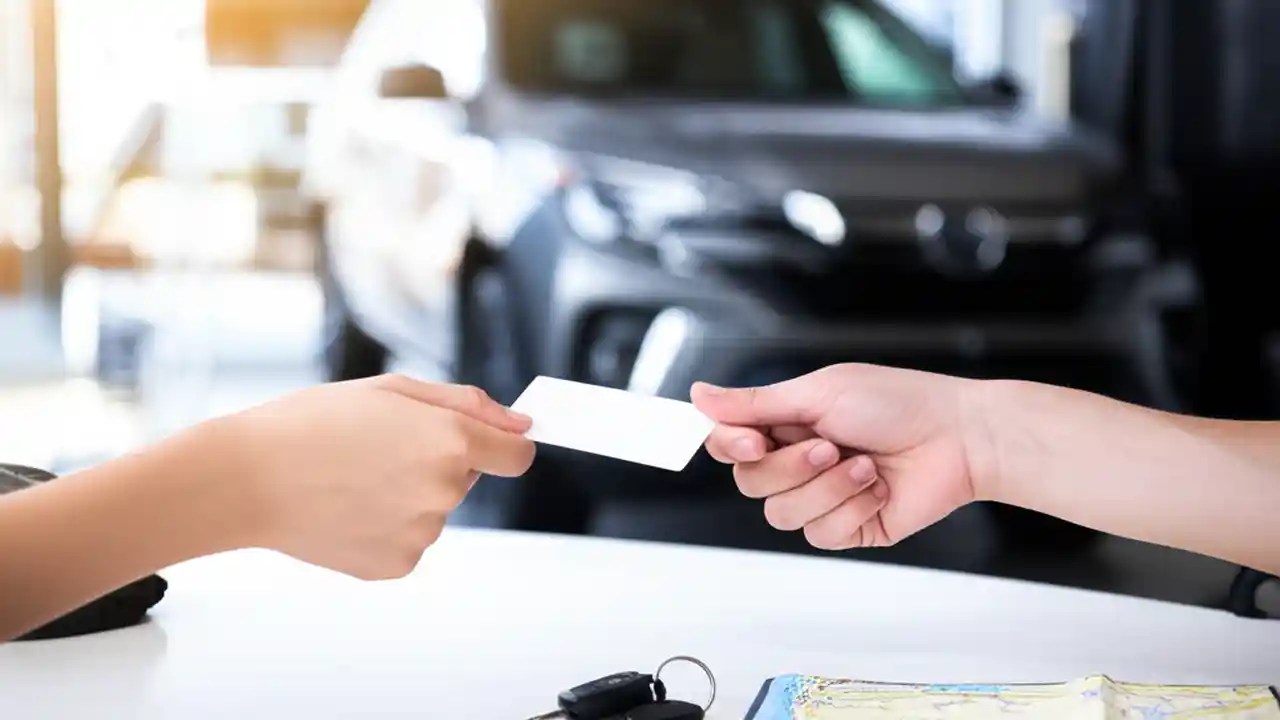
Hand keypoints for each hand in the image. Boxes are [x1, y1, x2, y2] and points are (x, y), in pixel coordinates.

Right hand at [221, 375, 534, 579]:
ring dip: (406, 494)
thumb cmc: (312, 423)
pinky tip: (346, 508)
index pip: (518, 455)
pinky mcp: (396, 564)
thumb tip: (520, 424)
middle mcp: (445, 491)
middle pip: (468, 478)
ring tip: (351, 477)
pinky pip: (408, 539)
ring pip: (433, 509)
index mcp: (451, 442)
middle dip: (437, 461)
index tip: (488, 443)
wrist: (246, 479)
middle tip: (377, 448)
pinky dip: (385, 526)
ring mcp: (421, 533)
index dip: (504, 445)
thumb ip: (468, 404)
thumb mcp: (393, 390)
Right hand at [692, 364, 986, 549]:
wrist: (959, 437)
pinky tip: (878, 487)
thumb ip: (754, 403)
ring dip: (826, 488)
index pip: (729, 443)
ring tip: (864, 464)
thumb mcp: (819, 392)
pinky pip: (821, 533)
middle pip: (750, 483)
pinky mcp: (848, 527)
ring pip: (782, 514)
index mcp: (785, 422)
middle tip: (828, 446)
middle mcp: (798, 461)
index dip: (730, 446)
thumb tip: (698, 395)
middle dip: (789, 468)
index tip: (752, 440)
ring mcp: (822, 497)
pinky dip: (851, 507)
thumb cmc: (898, 402)